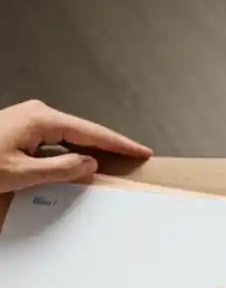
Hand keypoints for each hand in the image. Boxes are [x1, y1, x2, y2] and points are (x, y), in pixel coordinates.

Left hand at [0, 99, 151, 193]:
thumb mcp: (22, 173)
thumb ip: (61, 169)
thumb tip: (89, 163)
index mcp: (41, 119)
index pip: (92, 132)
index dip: (119, 143)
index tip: (142, 151)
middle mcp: (38, 113)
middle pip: (84, 131)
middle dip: (109, 145)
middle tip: (134, 157)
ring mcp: (29, 119)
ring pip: (70, 136)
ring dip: (89, 149)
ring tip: (114, 162)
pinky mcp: (21, 128)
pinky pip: (56, 139)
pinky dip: (71, 151)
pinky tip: (80, 163)